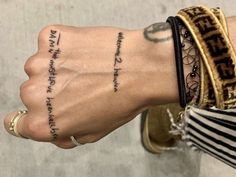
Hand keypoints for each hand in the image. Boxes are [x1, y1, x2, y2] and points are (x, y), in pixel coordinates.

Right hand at [3, 25, 170, 147]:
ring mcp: (40, 62)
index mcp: (41, 123)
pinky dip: (63, 47)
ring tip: (85, 68)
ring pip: (40, 67)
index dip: (34, 116)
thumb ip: (64, 134)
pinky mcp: (51, 37)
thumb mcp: (92, 132)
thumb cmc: (120, 102)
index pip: (17, 123)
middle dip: (50, 92)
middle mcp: (33, 93)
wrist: (140, 68)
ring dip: (57, 68)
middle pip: (31, 93)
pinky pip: (51, 44)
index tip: (46, 109)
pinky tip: (84, 52)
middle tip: (78, 87)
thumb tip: (54, 129)